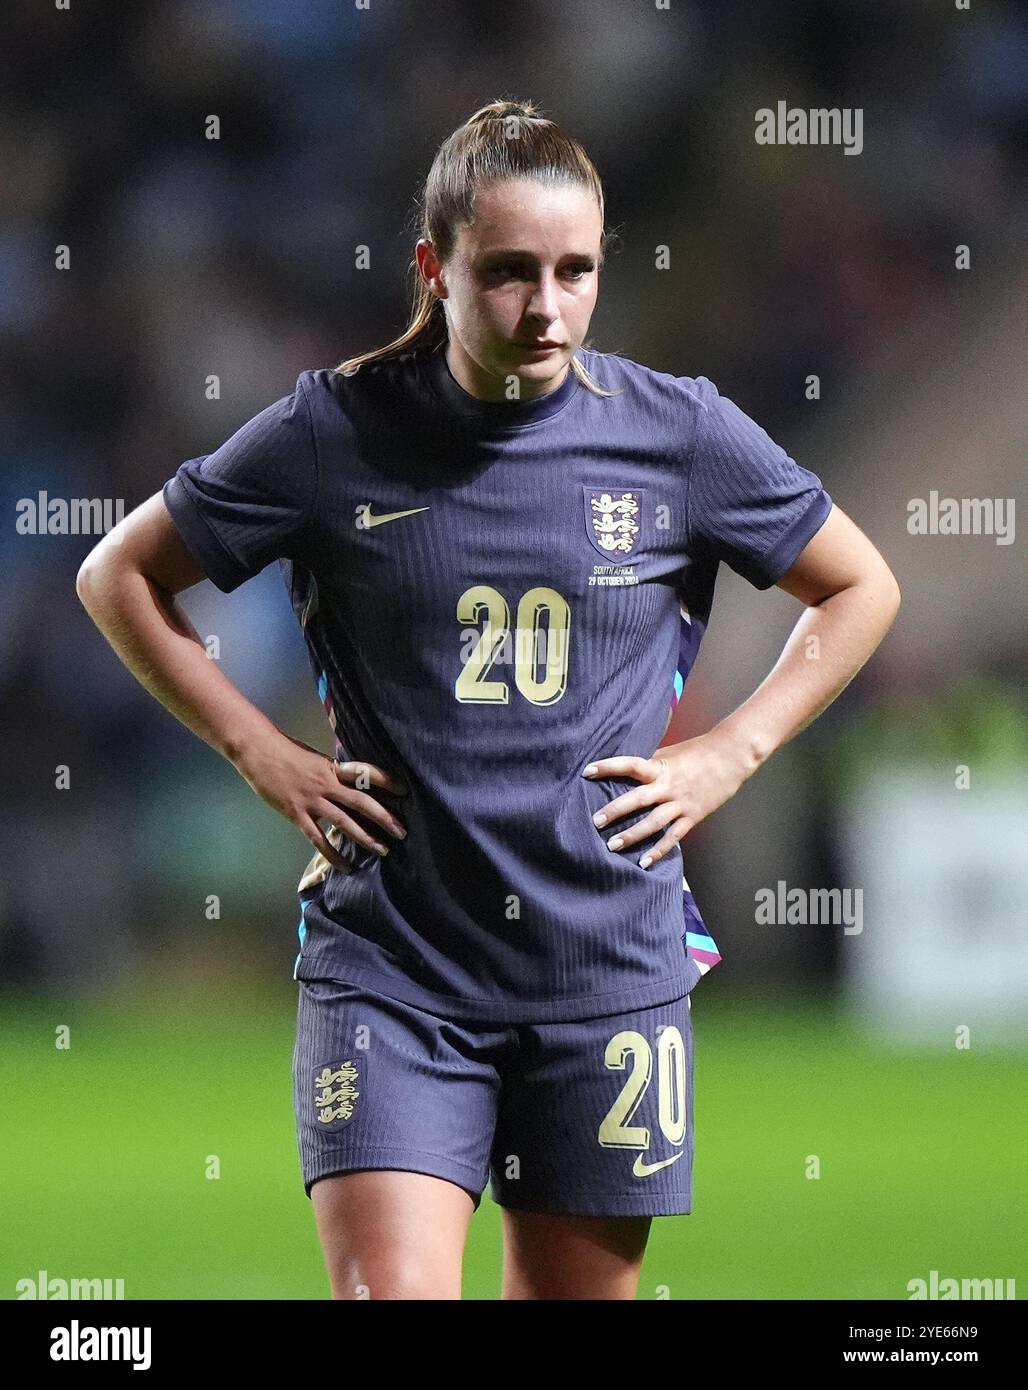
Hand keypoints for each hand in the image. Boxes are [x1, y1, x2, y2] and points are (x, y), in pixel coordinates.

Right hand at [234, 727, 407, 870]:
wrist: (259, 752)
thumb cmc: (287, 752)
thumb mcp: (316, 758)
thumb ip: (334, 772)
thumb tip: (351, 783)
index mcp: (334, 767)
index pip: (366, 773)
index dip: (386, 780)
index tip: (404, 790)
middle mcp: (327, 784)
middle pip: (361, 802)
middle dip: (384, 817)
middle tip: (402, 831)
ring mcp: (312, 801)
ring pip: (344, 822)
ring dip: (365, 837)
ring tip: (383, 850)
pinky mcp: (297, 814)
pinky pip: (319, 839)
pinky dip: (333, 854)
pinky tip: (346, 867)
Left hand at [582, 730, 749, 867]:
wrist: (732, 755)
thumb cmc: (699, 750)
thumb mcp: (671, 752)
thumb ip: (651, 764)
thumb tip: (629, 771)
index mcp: (660, 766)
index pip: (629, 765)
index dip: (608, 767)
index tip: (587, 771)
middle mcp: (668, 786)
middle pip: (637, 800)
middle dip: (615, 811)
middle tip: (595, 821)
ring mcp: (681, 803)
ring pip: (653, 823)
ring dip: (632, 835)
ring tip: (612, 846)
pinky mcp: (693, 816)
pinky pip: (673, 837)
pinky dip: (658, 850)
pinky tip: (644, 862)